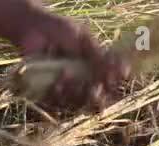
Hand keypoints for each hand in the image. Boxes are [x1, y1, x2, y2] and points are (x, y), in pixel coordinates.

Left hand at [15, 12, 129, 109]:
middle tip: (94, 90)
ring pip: (76, 102)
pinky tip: (56, 82)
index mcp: (93, 69)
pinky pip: (57, 102)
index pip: (108, 86)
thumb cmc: (60, 31)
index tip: (111, 83)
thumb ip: (101, 57)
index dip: (110, 88)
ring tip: (65, 74)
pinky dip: (58, 93)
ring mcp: (64, 88)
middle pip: (94, 101)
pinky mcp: (47, 92)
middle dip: (95, 98)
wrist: (33, 29)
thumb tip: (125, 70)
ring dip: (74, 91)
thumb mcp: (84, 41)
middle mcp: (80, 82)